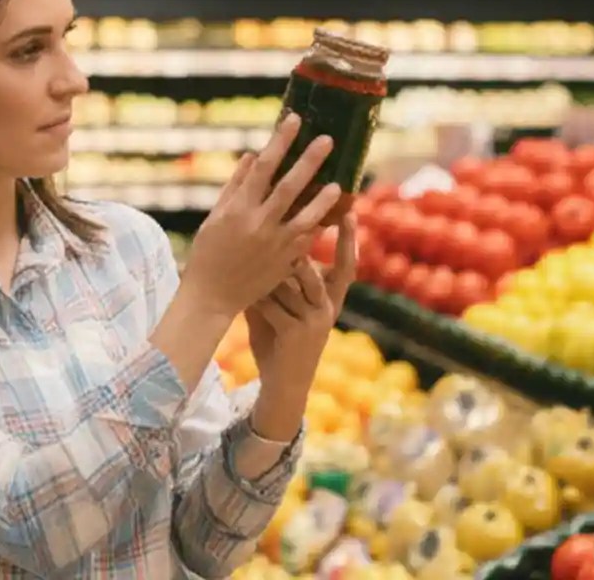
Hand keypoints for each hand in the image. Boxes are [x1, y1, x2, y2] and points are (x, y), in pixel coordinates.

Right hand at [179, 113, 340, 320]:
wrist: (212, 296)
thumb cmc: (208, 253)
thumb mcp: (215, 217)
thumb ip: (235, 186)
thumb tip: (254, 155)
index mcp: (237, 209)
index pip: (263, 167)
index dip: (280, 141)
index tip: (295, 120)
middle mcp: (257, 224)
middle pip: (289, 186)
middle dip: (310, 161)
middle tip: (328, 140)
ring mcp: (274, 245)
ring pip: (307, 215)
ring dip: (324, 198)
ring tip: (338, 183)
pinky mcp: (285, 262)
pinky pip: (308, 239)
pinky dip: (319, 225)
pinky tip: (331, 214)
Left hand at [246, 214, 356, 386]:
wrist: (282, 383)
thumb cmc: (281, 337)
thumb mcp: (285, 304)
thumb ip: (281, 277)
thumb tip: (267, 237)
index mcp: (331, 300)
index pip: (347, 264)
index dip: (350, 239)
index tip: (350, 210)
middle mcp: (328, 308)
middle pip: (326, 269)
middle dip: (314, 244)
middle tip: (308, 216)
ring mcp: (314, 322)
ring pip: (294, 283)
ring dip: (275, 270)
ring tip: (260, 249)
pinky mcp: (296, 334)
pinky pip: (275, 305)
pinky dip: (258, 297)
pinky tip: (243, 290)